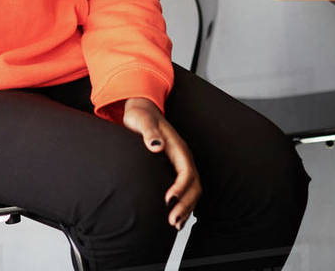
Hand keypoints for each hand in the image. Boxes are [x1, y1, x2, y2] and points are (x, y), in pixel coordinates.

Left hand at [120, 97, 201, 230]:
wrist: (142, 111)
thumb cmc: (140, 116)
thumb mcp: (141, 120)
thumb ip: (148, 132)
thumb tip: (156, 145)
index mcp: (178, 148)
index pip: (186, 172)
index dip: (180, 187)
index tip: (168, 200)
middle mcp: (183, 158)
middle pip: (194, 185)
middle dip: (186, 204)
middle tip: (173, 221)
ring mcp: (181, 165)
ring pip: (193, 190)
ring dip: (186, 208)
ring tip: (175, 224)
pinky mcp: (175, 170)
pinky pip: (186, 190)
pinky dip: (184, 204)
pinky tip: (175, 217)